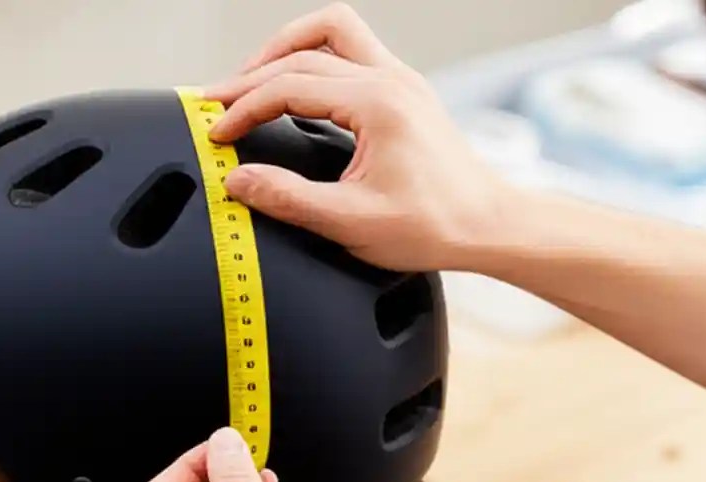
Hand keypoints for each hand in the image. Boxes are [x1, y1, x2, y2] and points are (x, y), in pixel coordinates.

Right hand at [205, 2, 511, 272]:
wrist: (489, 226)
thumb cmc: (436, 225)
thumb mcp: (352, 222)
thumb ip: (289, 199)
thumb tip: (238, 182)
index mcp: (377, 103)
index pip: (288, 86)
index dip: (242, 108)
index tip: (216, 133)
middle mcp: (391, 79)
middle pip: (303, 52)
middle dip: (251, 76)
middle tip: (217, 104)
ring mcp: (401, 80)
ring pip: (332, 31)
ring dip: (287, 47)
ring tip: (253, 78)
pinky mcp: (406, 91)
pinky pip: (353, 49)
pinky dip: (316, 58)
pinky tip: (298, 89)